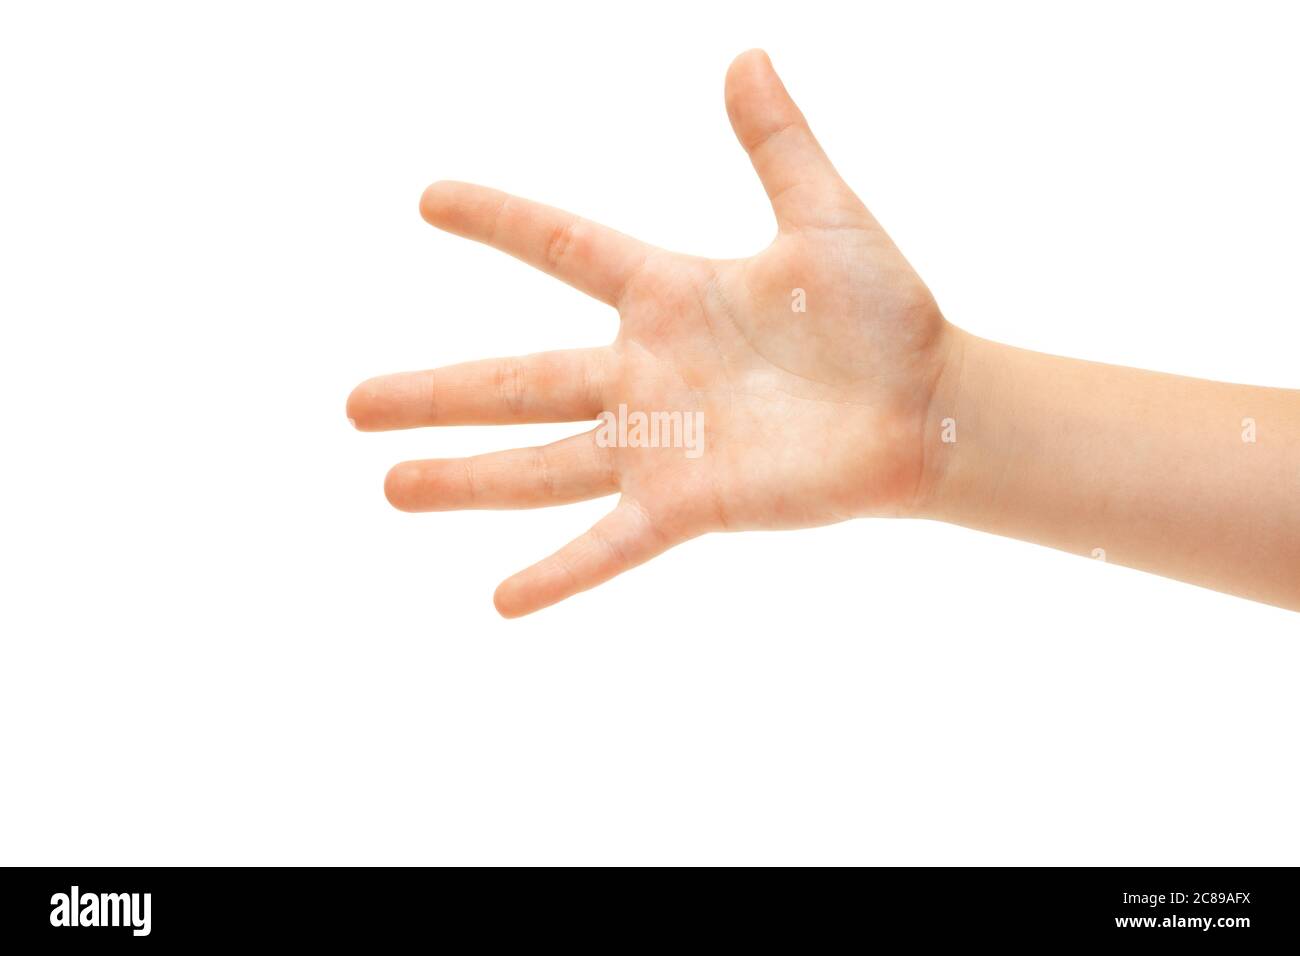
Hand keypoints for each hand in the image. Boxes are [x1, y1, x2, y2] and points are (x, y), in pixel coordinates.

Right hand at [347, 50, 956, 616]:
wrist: (928, 406)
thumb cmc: (883, 314)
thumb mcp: (825, 219)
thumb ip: (779, 145)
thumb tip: (748, 55)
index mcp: (668, 294)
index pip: (564, 248)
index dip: (499, 221)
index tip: (428, 197)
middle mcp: (645, 373)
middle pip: (518, 380)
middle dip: (435, 392)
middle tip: (352, 403)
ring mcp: (662, 443)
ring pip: (542, 464)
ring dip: (467, 478)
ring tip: (390, 486)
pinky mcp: (691, 502)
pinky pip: (613, 539)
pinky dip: (562, 571)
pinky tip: (500, 601)